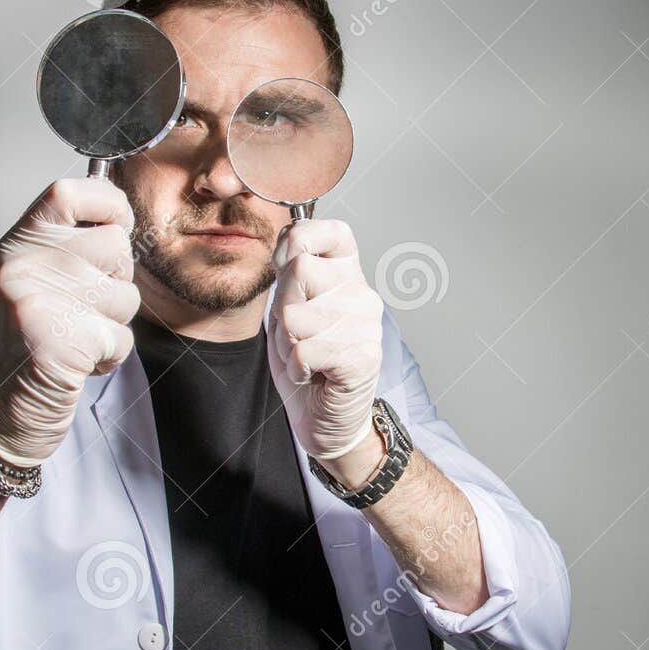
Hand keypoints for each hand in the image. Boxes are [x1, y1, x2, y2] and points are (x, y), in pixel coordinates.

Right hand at [0, 179, 139, 466]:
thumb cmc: (21, 350)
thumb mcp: (32, 283)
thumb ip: (65, 249)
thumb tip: (120, 219)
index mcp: (17, 244)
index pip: (71, 191)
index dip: (108, 204)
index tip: (116, 226)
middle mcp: (23, 265)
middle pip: (116, 246)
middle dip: (115, 283)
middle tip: (80, 310)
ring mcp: (39, 301)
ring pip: (125, 294)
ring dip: (112, 325)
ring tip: (74, 339)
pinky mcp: (60, 340)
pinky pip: (121, 337)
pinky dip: (109, 357)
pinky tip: (77, 364)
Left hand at [267, 218, 382, 463]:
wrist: (324, 418)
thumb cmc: (306, 363)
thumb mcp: (289, 308)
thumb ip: (289, 273)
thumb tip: (285, 238)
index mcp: (348, 275)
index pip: (330, 231)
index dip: (297, 242)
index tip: (287, 269)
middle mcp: (363, 294)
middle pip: (299, 270)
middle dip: (281, 307)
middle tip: (296, 335)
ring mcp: (367, 325)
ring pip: (294, 315)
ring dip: (286, 344)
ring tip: (305, 357)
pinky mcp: (362, 357)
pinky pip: (304, 350)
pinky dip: (296, 368)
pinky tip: (312, 374)